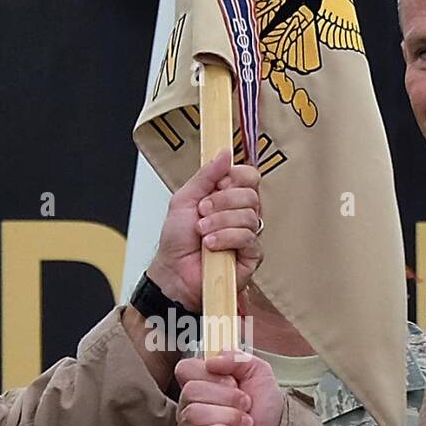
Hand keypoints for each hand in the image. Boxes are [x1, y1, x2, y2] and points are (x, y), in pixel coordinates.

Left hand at [148, 149, 261, 312]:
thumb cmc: (177, 241)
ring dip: (219, 222)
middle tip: (202, 212)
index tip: (216, 186)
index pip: (249, 177)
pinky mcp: (252, 256)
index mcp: (229, 199)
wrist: (173, 272)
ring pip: (249, 215)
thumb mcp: (185, 199)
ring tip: (201, 232)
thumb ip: (205, 175)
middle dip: (221, 202)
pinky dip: (226, 238)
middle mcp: (242, 215)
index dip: (234, 178)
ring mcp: (248, 235)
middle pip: (251, 194)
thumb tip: (225, 153)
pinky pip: (248, 237)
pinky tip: (211, 245)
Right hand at [175, 351, 283, 425]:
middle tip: (244, 406)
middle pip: (191, 391)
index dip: (211, 375)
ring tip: (244, 424)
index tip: (232, 383)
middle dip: (228, 399)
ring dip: (229, 418)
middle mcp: (190, 407)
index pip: (185, 369)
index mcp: (201, 385)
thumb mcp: (258, 372)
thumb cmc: (265, 410)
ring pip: (194, 414)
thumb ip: (236, 357)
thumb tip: (212, 361)